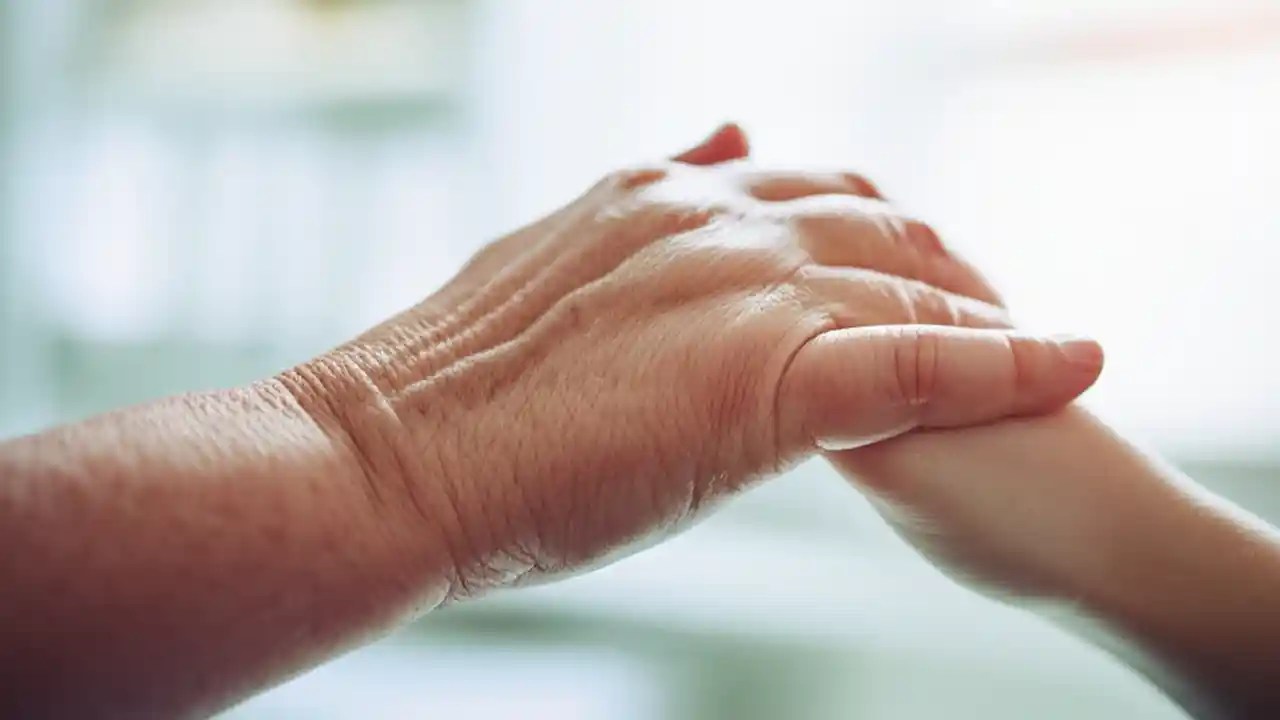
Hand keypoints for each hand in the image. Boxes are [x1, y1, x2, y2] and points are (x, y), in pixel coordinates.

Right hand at [282, 125, 1103, 598]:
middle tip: (991, 313)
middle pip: (879, 218)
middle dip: (944, 262)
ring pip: (914, 282)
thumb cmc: (447, 394)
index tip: (915, 268)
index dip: (876, 229)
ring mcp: (743, 290)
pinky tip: (1071, 363)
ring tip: (1036, 348)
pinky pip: (925, 363)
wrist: (385, 460)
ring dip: (986, 312)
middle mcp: (710, 218)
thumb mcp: (546, 258)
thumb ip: (645, 196)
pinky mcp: (769, 379)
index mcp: (655, 194)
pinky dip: (1012, 363)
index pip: (809, 186)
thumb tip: (728, 134)